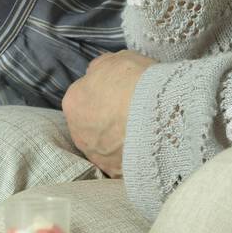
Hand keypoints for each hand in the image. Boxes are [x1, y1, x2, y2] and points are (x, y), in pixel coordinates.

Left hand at [62, 49, 155, 176]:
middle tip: (132, 113)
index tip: (122, 94)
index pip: (84, 96)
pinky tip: (145, 149)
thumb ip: (102, 68)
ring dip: (117, 140)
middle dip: (108, 119)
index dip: (104, 94)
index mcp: (73, 101)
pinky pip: (120, 163)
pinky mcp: (114, 172)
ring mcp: (95, 155)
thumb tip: (99, 73)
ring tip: (142, 132)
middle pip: (91, 123)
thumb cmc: (136, 82)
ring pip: (104, 146)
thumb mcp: (118, 60)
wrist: (158, 116)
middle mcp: (78, 132)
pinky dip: (130, 157)